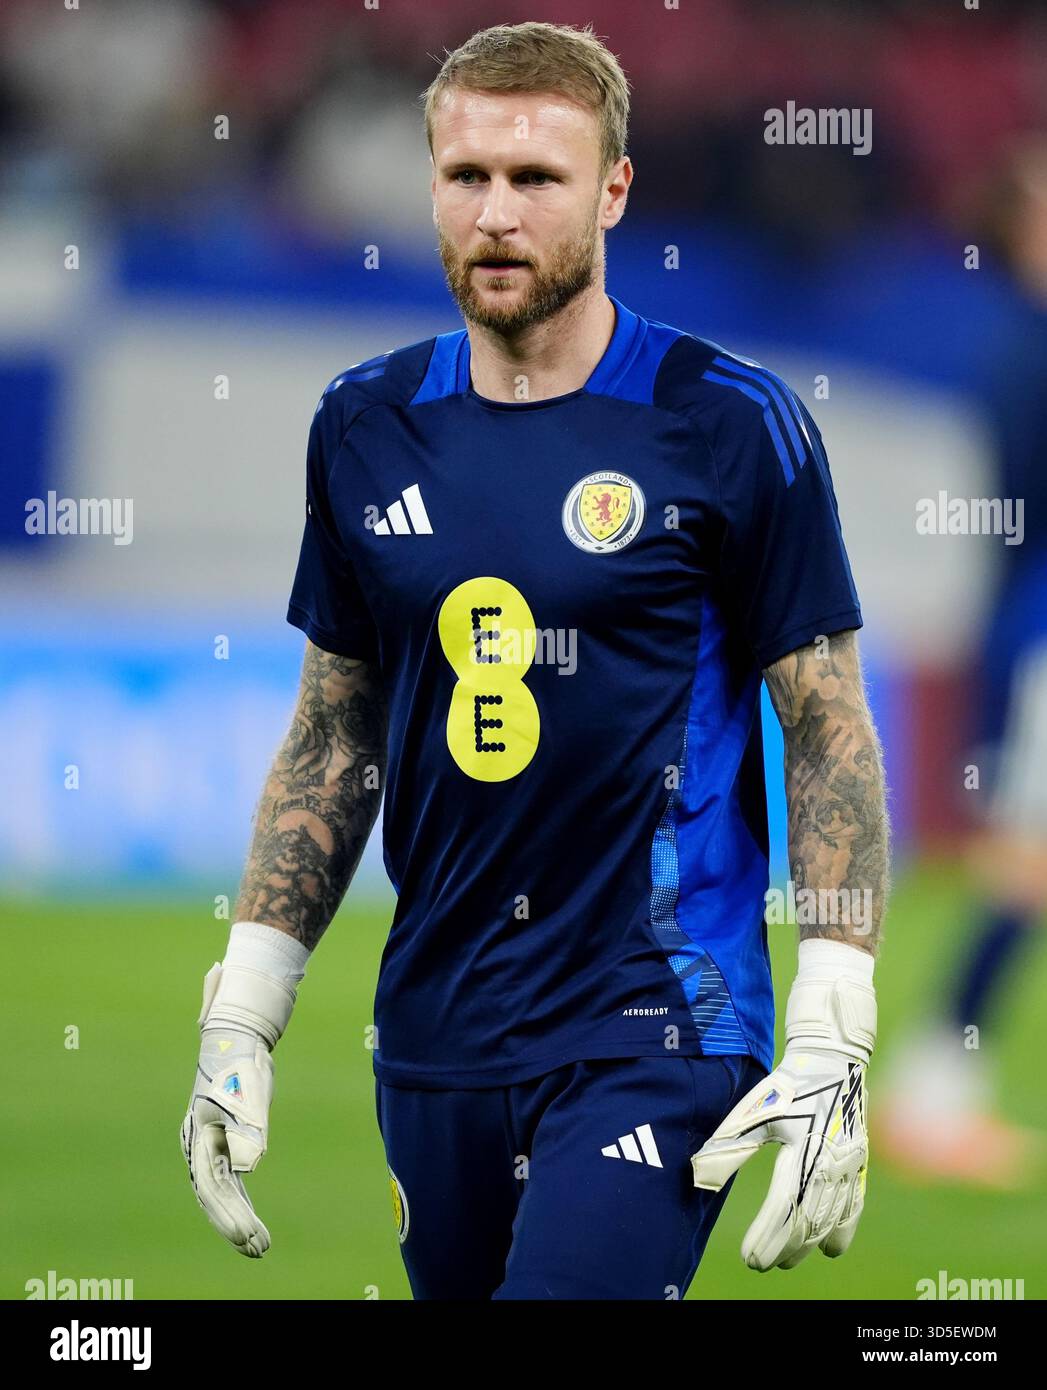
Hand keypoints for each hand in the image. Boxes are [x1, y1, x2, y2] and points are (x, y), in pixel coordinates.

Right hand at [180, 961, 276, 1257]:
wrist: (233, 1041)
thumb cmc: (241, 1066)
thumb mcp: (251, 1092)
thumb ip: (251, 1126)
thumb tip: (251, 1165)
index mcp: (202, 1136)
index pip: (213, 1186)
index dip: (229, 1214)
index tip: (247, 1235)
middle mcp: (199, 1147)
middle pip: (215, 1196)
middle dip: (234, 1225)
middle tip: (259, 1249)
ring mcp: (207, 1147)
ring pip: (220, 1194)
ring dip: (237, 1220)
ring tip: (260, 1246)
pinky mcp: (220, 1145)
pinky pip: (227, 1183)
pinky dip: (238, 1204)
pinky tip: (249, 1223)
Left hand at [691, 942, 875, 1271]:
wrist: (834, 1057)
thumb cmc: (787, 1083)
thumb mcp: (752, 1111)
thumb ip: (729, 1146)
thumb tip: (699, 1177)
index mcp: (803, 1147)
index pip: (783, 1207)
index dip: (767, 1237)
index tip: (750, 1258)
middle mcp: (831, 1160)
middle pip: (809, 1220)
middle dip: (785, 1247)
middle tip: (763, 1262)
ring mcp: (850, 1162)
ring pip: (832, 1217)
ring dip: (810, 1243)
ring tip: (788, 1259)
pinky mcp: (859, 1161)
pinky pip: (854, 1204)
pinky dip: (843, 1228)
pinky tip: (832, 1247)